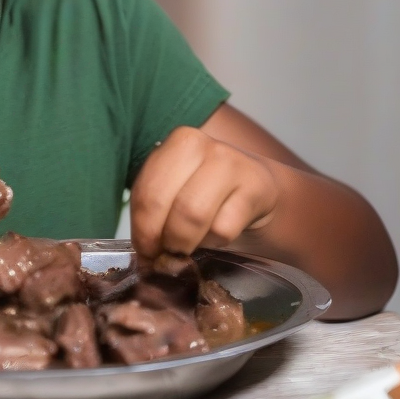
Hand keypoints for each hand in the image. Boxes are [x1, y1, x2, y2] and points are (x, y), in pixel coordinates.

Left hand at [130, 126, 279, 258]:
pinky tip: (214, 238)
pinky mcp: (257, 189)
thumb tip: (143, 254)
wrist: (256, 186)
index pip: (146, 192)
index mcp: (179, 142)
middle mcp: (205, 145)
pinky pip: (223, 230)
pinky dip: (213, 243)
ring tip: (186, 249)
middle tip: (163, 256)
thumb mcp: (176, 187)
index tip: (145, 250)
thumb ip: (155, 209)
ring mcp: (233, 164)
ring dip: (186, 243)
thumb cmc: (206, 189)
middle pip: (166, 203)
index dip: (142, 230)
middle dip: (160, 239)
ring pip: (193, 216)